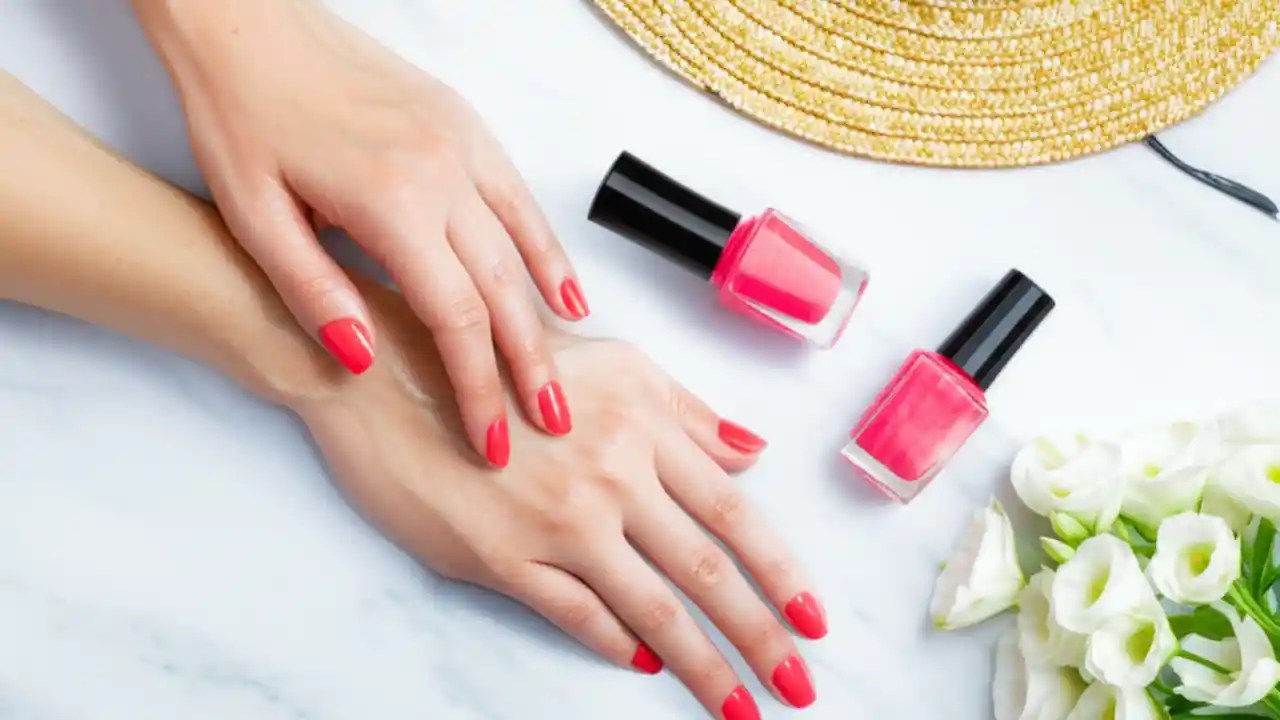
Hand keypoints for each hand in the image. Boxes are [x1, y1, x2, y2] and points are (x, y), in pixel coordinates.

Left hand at [134, 0, 584, 466]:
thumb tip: (363, 360)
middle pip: (503, 291)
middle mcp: (442, 171)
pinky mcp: (465, 125)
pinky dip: (547, 248)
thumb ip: (313, 291)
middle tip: (550, 423)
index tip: (489, 437)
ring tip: (566, 373)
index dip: (476, 387)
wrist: (250, 22)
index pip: (455, 318)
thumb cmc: (242, 113)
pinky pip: (521, 198)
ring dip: (547, 316)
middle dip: (527, 366)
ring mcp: (462, 143)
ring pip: (523, 246)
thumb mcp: (254, 214)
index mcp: (390, 201)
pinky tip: (562, 289)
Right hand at [293, 288, 823, 718]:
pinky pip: (572, 611)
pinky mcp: (501, 558)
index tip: (814, 618)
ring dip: (702, 663)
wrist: (387, 374)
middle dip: (760, 636)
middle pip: (704, 571)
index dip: (780, 572)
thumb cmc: (497, 361)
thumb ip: (681, 409)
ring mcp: (555, 523)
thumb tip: (750, 447)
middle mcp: (609, 478)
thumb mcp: (605, 362)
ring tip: (739, 704)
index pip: (732, 513)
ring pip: (649, 606)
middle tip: (798, 685)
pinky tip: (642, 663)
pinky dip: (612, 641)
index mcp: (639, 428)